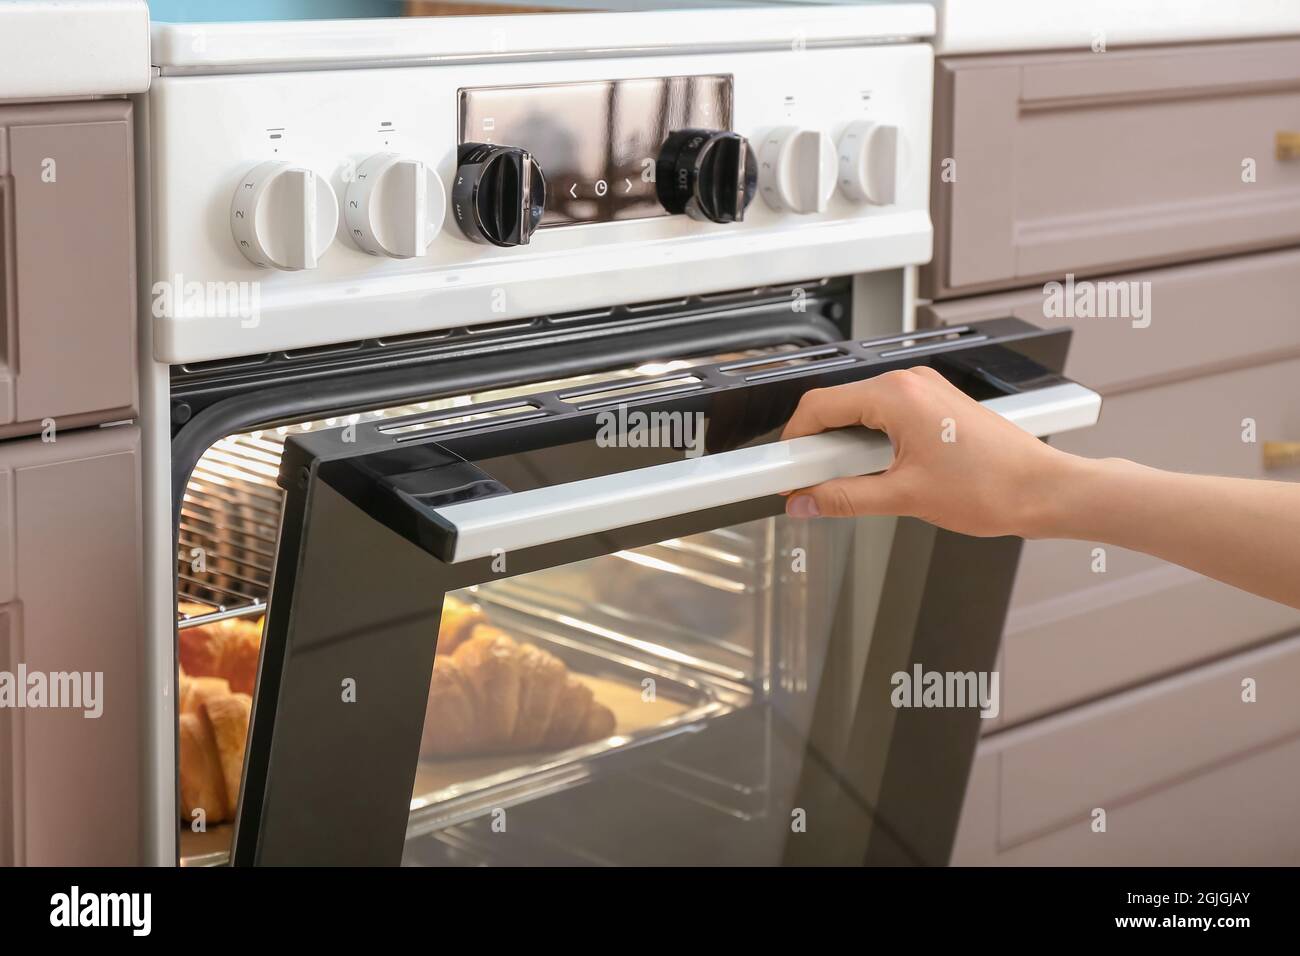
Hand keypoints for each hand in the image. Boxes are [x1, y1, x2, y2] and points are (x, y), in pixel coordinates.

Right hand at [780, 366, 1072, 537]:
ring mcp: (925, 391)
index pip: (818, 406)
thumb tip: (807, 502)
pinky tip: (877, 473)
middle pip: (836, 406)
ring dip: (846, 447)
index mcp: (897, 394)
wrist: (1044, 490)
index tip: (784, 470)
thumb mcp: (904, 497)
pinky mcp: (936, 405)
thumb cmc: (993, 486)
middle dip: (819, 447)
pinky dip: (870, 443)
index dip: (793, 443)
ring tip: (851, 483)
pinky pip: (885, 416)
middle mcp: (911, 382)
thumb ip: (844, 499)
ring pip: (860, 412)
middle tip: (814, 484)